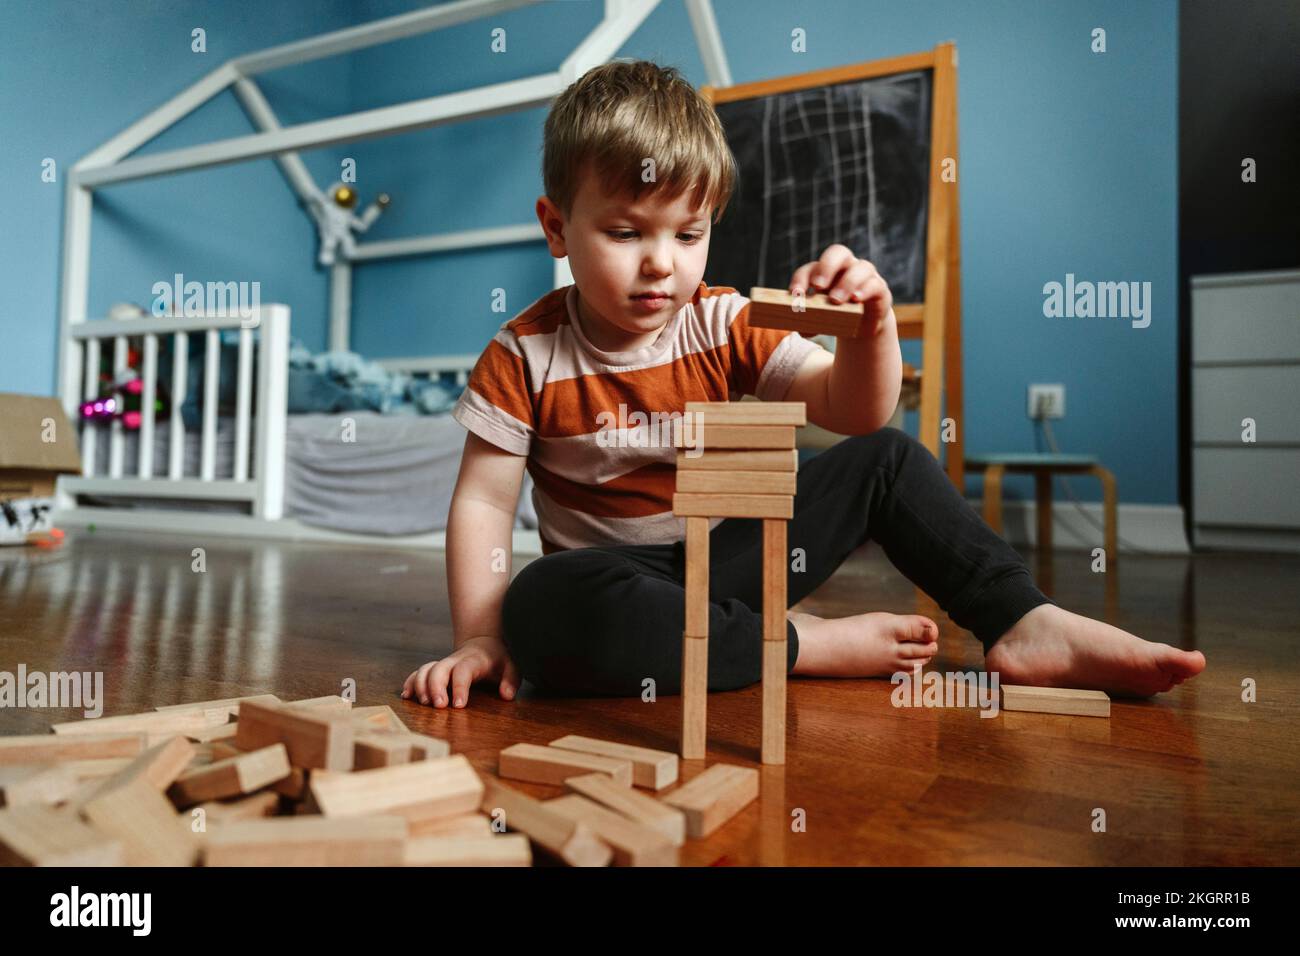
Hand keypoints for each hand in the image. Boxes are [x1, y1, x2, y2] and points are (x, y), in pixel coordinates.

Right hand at [400, 635, 520, 708]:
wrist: (484, 642)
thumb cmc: (498, 658)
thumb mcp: (512, 666)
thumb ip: (511, 680)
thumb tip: (506, 695)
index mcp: (474, 660)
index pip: (463, 671)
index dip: (459, 687)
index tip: (458, 705)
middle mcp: (455, 660)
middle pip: (439, 668)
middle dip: (435, 687)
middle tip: (439, 706)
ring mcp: (443, 664)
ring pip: (426, 669)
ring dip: (421, 685)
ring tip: (424, 703)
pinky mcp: (435, 668)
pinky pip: (419, 672)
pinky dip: (410, 682)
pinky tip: (407, 696)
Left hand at [788, 244, 892, 332]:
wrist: (861, 325)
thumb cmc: (835, 316)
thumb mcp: (820, 320)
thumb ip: (809, 323)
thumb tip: (802, 331)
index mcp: (825, 272)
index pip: (811, 267)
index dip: (801, 278)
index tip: (796, 295)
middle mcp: (846, 267)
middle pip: (837, 252)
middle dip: (826, 268)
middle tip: (817, 287)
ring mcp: (865, 276)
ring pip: (860, 267)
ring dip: (847, 283)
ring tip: (836, 300)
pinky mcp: (879, 288)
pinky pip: (875, 283)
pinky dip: (865, 290)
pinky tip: (856, 299)